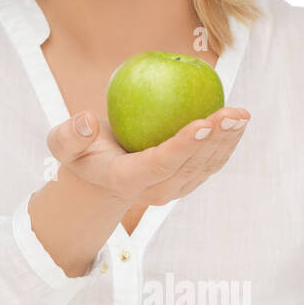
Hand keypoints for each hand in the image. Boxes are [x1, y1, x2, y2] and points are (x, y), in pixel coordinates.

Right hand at [50, 104, 250, 208]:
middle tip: (232, 113)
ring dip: (228, 141)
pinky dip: (227, 141)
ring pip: (207, 166)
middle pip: (191, 166)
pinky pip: (211, 162)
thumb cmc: (81, 152)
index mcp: (127, 180)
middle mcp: (155, 191)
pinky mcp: (187, 180)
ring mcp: (175, 188)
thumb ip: (68, 135)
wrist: (99, 174)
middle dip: (214, 140)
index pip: (160, 164)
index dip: (183, 146)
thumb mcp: (62, 144)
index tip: (201, 123)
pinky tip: (237, 120)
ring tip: (241, 115)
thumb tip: (87, 121)